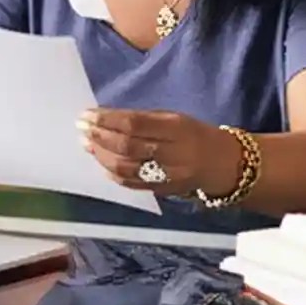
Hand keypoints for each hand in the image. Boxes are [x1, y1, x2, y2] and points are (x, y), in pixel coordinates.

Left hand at [77, 108, 241, 196]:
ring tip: (87, 144)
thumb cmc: (195, 134)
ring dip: (101, 155)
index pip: (134, 124)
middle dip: (100, 137)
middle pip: (127, 146)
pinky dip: (113, 173)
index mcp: (176, 128)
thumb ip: (145, 120)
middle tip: (82, 128)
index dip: (107, 120)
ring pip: (126, 167)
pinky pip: (132, 183)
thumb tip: (108, 119)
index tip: (87, 114)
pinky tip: (102, 163)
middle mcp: (172, 153)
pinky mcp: (162, 190)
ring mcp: (167, 175)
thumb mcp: (176, 118)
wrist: (224, 165)